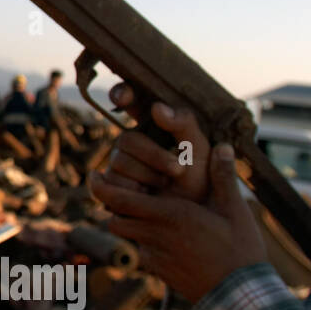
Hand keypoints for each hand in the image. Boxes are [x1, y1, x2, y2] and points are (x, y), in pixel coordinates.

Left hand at [90, 143, 267, 303]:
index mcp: (169, 215)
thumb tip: (222, 146)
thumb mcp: (235, 210)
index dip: (100, 186)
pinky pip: (140, 251)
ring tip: (139, 209)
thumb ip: (223, 177)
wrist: (238, 296)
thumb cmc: (239, 250)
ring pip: (124, 234)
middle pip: (114, 216)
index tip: (93, 173)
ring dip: (125, 221)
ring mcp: (155, 256)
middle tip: (117, 188)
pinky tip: (160, 235)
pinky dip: (141, 240)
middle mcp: (155, 235)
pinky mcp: (160, 271)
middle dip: (111, 203)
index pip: (119, 199)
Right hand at [105, 84, 210, 203]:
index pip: (128, 101)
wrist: (191, 215)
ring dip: (148, 177)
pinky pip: (110, 182)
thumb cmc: (200, 179)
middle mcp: (130, 142)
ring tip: (166, 186)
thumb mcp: (200, 150)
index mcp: (151, 124)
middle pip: (126, 139)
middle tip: (178, 169)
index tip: (124, 97)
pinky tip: (148, 196)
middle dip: (153, 156)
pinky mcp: (110, 185)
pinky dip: (134, 191)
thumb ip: (184, 125)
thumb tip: (157, 108)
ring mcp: (117, 163)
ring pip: (119, 162)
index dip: (121, 94)